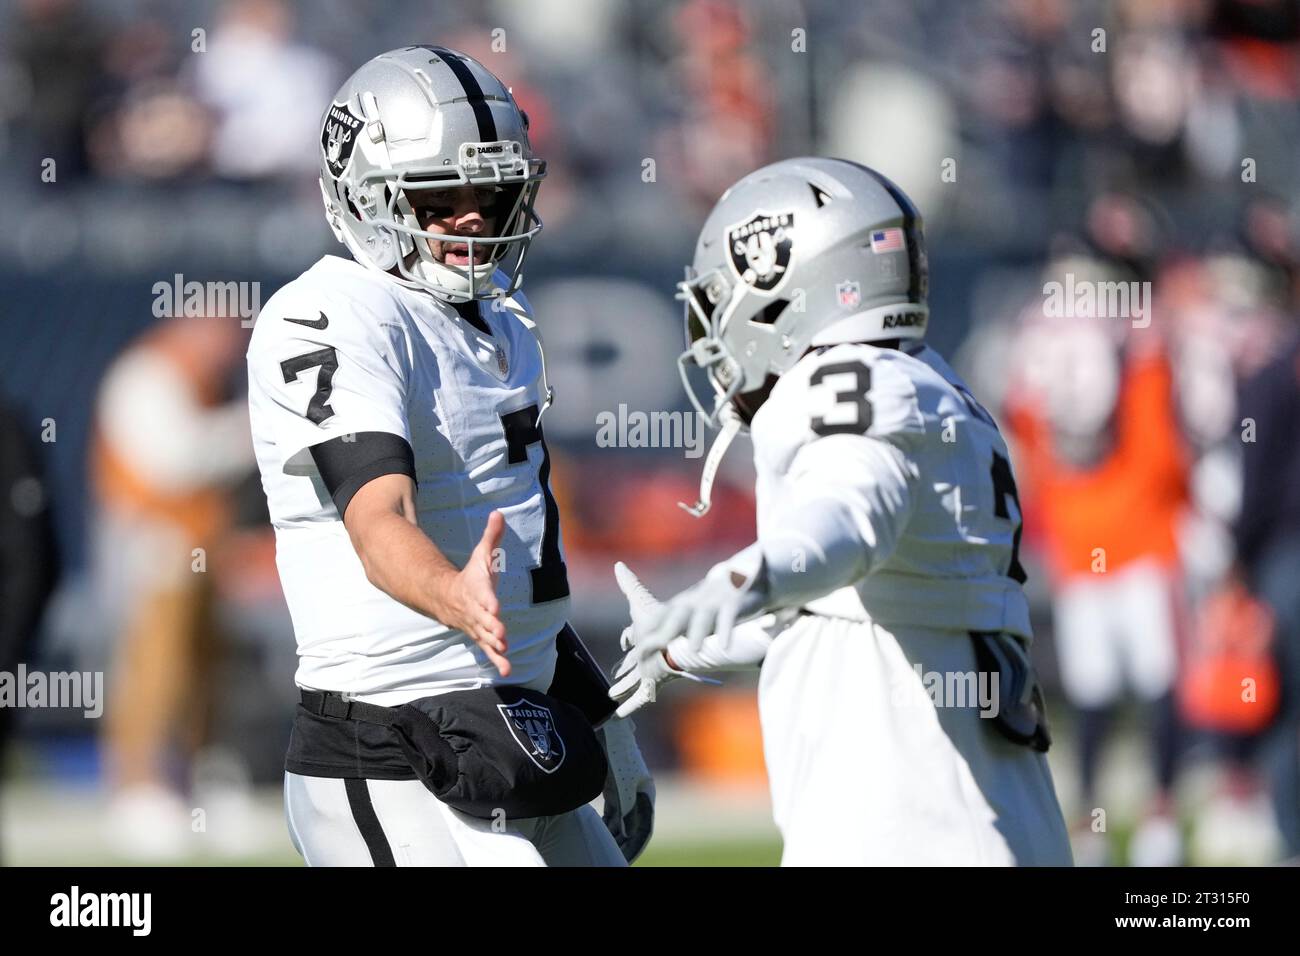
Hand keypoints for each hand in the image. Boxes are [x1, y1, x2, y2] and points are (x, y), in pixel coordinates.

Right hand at [440, 510, 509, 675]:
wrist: (450, 598)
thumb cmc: (473, 576)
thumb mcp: (481, 555)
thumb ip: (491, 536)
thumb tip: (499, 512)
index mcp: (478, 590)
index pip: (484, 595)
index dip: (488, 601)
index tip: (495, 607)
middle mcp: (477, 611)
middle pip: (484, 620)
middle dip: (493, 627)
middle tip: (501, 635)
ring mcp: (478, 626)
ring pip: (486, 638)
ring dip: (495, 646)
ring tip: (505, 653)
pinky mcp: (481, 637)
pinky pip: (489, 650)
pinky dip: (497, 660)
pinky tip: (507, 671)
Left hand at [599, 716, 654, 862]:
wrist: (603, 720)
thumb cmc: (614, 748)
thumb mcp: (620, 781)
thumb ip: (625, 807)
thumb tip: (627, 834)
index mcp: (645, 790)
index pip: (643, 826)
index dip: (635, 845)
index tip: (624, 860)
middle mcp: (638, 791)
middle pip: (633, 826)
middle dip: (624, 845)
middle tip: (614, 860)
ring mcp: (625, 788)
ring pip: (622, 821)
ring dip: (614, 837)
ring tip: (605, 851)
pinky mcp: (612, 785)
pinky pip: (612, 812)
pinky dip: (607, 825)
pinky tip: (598, 835)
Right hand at [609, 562, 688, 717]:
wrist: (680, 638)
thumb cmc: (663, 619)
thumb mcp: (640, 600)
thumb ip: (630, 584)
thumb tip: (618, 564)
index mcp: (647, 638)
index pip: (636, 641)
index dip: (630, 642)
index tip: (626, 645)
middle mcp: (648, 656)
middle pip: (633, 666)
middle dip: (624, 674)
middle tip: (614, 682)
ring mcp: (651, 671)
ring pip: (635, 683)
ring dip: (624, 691)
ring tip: (613, 699)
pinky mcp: (653, 682)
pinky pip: (641, 696)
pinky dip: (630, 706)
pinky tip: (620, 715)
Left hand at [636, 561, 768, 660]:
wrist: (739, 574)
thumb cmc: (710, 601)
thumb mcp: (691, 609)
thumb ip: (674, 626)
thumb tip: (649, 644)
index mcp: (682, 604)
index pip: (661, 616)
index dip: (649, 631)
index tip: (639, 649)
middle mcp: (695, 601)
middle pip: (679, 616)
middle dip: (668, 631)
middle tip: (658, 647)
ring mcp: (714, 600)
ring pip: (703, 616)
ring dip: (698, 631)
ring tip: (694, 650)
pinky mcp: (733, 601)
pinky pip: (729, 617)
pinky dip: (726, 630)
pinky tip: (724, 646)